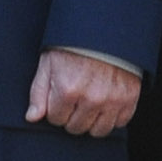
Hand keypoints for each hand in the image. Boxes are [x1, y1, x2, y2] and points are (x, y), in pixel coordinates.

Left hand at [25, 48, 142, 137]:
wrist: (106, 29)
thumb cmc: (74, 44)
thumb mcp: (49, 63)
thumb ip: (38, 92)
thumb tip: (32, 117)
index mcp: (68, 90)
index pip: (56, 119)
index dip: (56, 108)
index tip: (61, 95)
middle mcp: (91, 99)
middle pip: (75, 128)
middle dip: (72, 116)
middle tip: (75, 98)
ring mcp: (112, 100)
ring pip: (98, 131)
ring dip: (92, 121)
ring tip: (90, 103)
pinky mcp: (129, 98)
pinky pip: (119, 123)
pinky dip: (112, 116)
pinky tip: (106, 103)